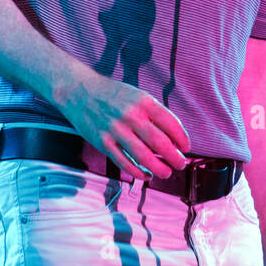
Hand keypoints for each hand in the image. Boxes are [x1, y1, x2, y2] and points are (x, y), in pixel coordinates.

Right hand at [56, 71, 190, 179]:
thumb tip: (173, 137)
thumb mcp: (137, 95)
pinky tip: (145, 175)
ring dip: (158, 168)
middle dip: (174, 157)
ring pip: (143, 156)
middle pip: (159, 142)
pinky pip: (123, 162)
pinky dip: (137, 172)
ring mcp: (116, 130)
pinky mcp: (103, 142)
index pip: (170, 123)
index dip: (182, 139)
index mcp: (143, 101)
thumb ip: (154, 113)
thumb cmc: (113, 94)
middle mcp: (131, 115)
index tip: (186, 148)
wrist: (80, 91)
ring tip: (166, 172)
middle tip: (181, 164)